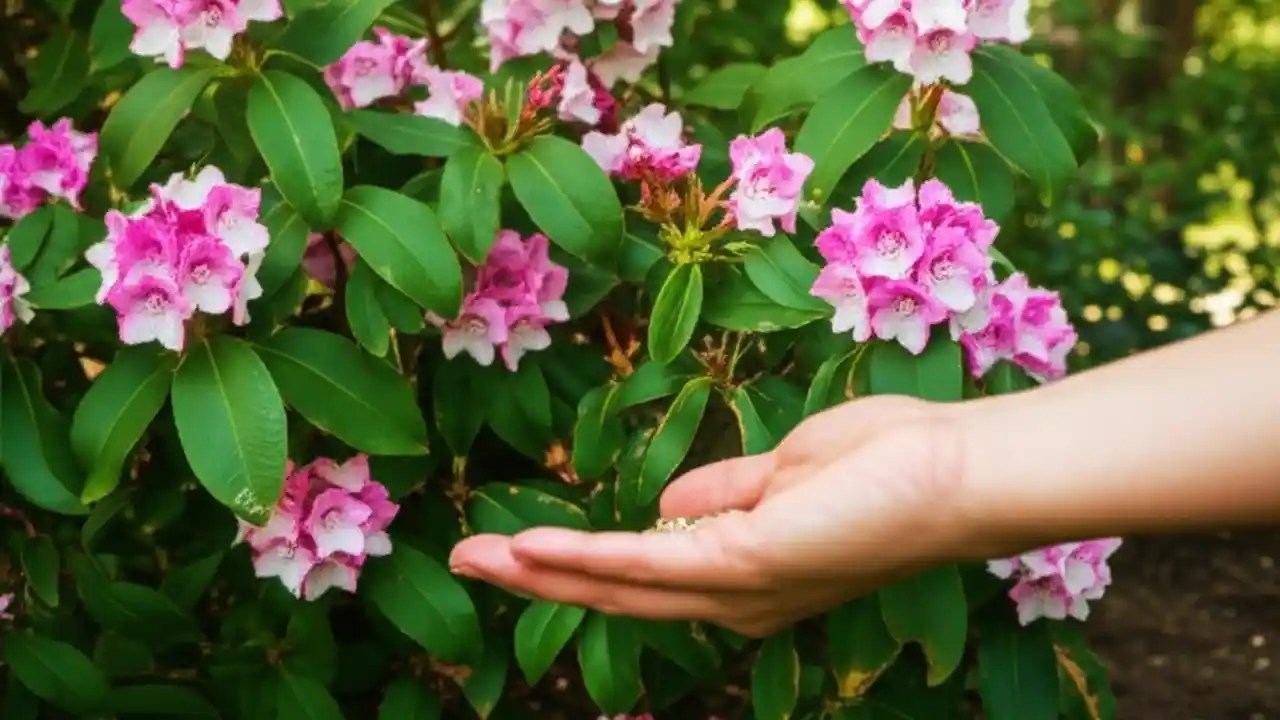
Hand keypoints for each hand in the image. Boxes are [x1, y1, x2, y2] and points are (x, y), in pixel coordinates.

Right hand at [448, 396, 976, 637]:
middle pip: (617, 593)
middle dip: (539, 581)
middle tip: (469, 560)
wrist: (954, 473)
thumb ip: (722, 494)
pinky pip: (648, 561)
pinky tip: (535, 549)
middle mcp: (734, 596)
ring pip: (620, 586)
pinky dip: (587, 559)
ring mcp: (739, 587)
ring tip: (479, 557)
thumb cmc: (884, 468)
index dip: (580, 566)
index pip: (645, 574)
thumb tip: (666, 506)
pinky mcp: (747, 564)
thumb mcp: (781, 477)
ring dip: (543, 574)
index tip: (525, 548)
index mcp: (742, 572)